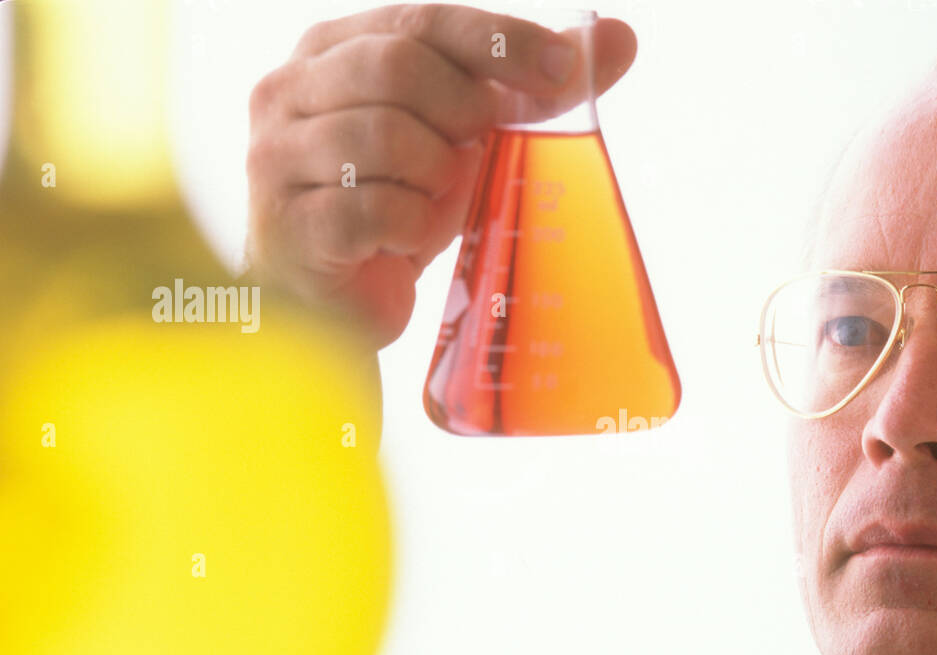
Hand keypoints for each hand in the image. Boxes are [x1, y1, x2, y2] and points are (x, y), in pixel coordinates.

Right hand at [245, 3, 636, 347]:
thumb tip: (619, 39)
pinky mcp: (290, 223)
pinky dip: (413, 226)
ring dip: (436, 175)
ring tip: (433, 198)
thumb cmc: (395, 210)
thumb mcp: (462, 142)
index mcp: (331, 51)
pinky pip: (375, 209)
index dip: (500, 42)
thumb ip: (524, 89)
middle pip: (400, 68)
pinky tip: (404, 239)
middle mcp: (289, 90)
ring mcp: (276, 156)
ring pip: (386, 136)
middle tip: (481, 147)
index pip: (423, 20)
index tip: (564, 70)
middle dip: (463, 110)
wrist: (337, 304)